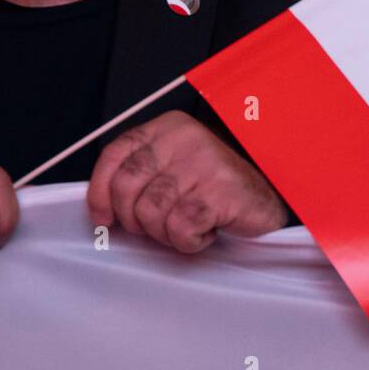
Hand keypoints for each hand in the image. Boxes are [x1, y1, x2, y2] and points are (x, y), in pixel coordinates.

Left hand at [87, 110, 286, 253]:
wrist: (269, 199)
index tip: (103, 217)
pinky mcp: (220, 191)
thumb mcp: (173, 170)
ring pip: (150, 212)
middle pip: (126, 187)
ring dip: (165, 233)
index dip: (99, 191)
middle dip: (134, 219)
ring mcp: (204, 163)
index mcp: (169, 128)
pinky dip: (188, 241)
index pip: (115, 154)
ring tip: (188, 225)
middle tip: (157, 227)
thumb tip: (101, 208)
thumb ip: (140, 177)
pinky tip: (206, 231)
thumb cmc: (216, 189)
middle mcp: (185, 139)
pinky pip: (179, 228)